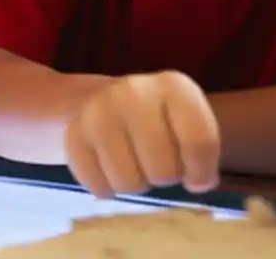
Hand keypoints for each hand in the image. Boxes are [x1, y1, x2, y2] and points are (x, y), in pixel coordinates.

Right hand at [65, 71, 220, 198]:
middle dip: (164, 178)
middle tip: (158, 164)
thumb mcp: (188, 123)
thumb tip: (198, 182)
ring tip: (134, 165)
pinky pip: (97, 184)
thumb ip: (202, 151)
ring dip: (135, 184)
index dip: (201, 172)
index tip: (196, 178)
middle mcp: (134, 91)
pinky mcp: (73, 133)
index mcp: (173, 86)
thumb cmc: (159, 121)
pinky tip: (109, 169)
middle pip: (163, 170)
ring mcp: (99, 111)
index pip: (199, 141)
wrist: (102, 102)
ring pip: (128, 182)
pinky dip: (107, 188)